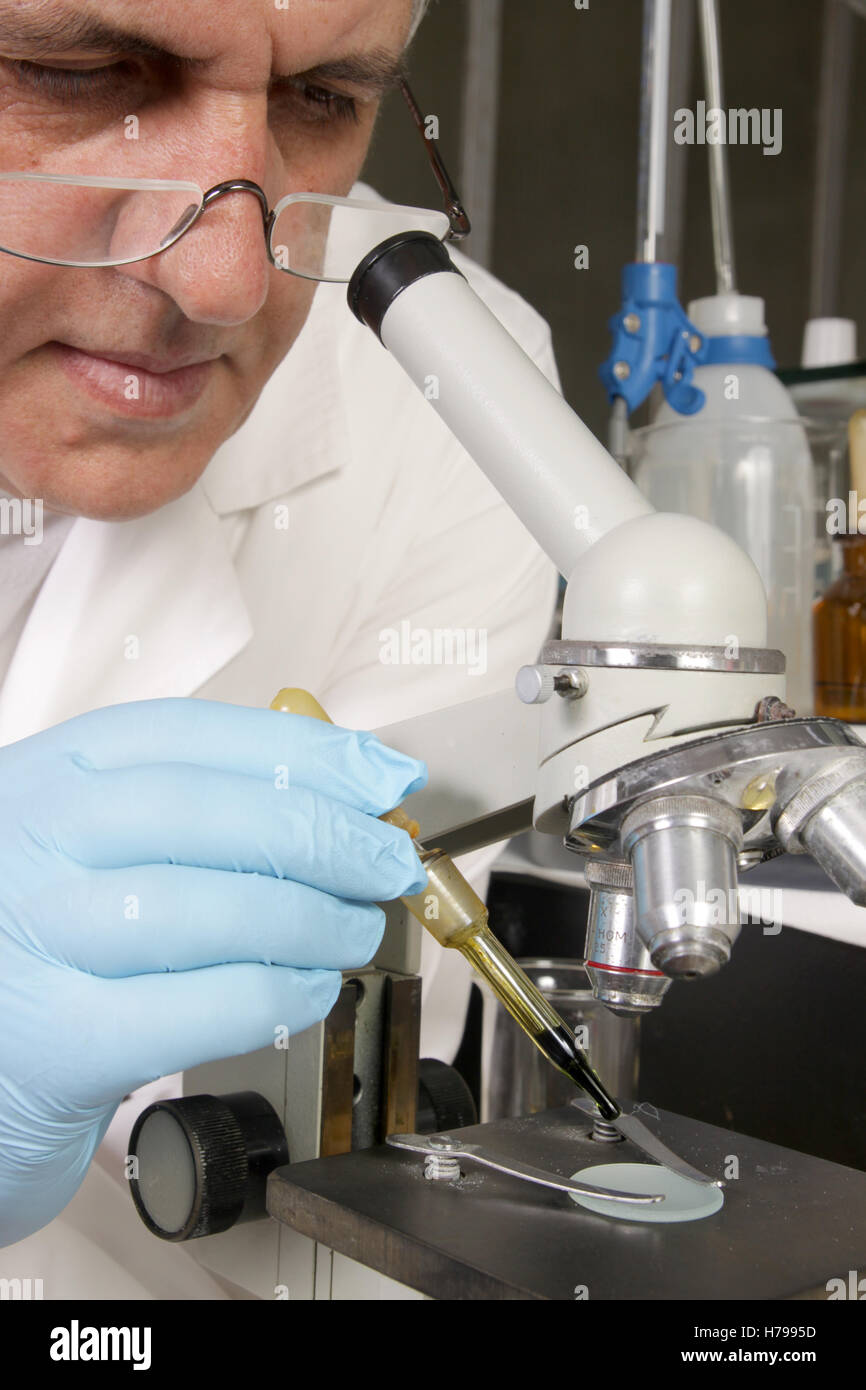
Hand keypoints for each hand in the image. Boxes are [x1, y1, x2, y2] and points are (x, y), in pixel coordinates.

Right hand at [0, 698, 426, 1245]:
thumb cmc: (51, 938)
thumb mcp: (95, 842)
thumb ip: (199, 804)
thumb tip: (353, 782)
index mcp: (50, 773)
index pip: (192, 733)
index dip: (305, 751)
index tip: (384, 775)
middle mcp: (33, 840)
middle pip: (210, 812)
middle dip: (328, 835)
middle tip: (390, 861)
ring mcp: (40, 938)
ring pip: (214, 908)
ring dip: (316, 917)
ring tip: (355, 929)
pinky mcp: (60, 1042)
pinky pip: (204, 1007)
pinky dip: (281, 994)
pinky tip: (311, 987)